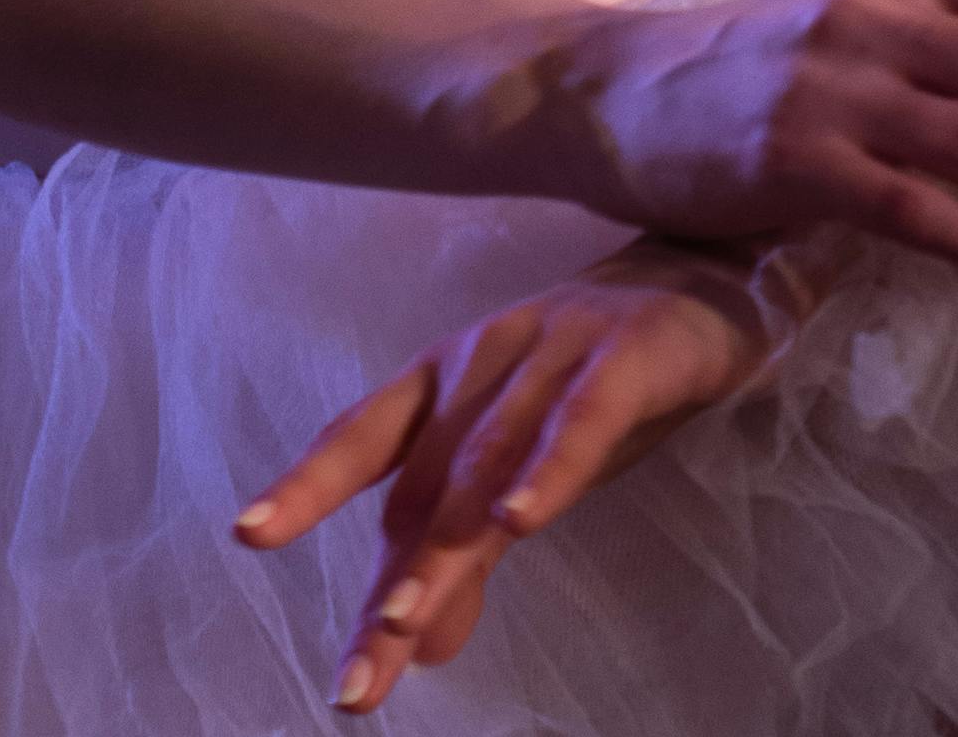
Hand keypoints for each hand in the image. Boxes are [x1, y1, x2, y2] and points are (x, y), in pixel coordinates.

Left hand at [233, 241, 810, 713]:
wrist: (709, 278)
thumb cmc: (598, 382)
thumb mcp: (528, 468)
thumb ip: (470, 552)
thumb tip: (418, 646)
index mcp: (448, 379)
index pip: (363, 437)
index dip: (308, 484)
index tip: (248, 536)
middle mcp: (485, 358)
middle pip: (425, 483)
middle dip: (389, 585)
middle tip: (357, 679)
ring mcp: (554, 350)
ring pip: (488, 459)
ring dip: (447, 546)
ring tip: (406, 622)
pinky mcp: (626, 357)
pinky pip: (580, 417)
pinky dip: (546, 468)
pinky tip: (519, 521)